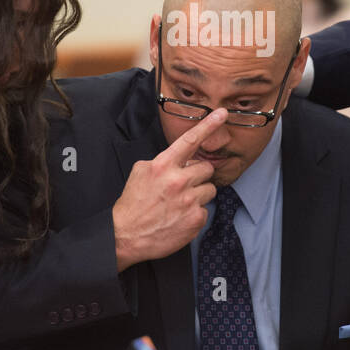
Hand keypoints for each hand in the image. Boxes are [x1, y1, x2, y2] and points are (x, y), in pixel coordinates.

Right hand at [112, 107, 227, 270]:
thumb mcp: (141, 172)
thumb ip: (163, 161)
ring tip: (180, 204)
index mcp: (163, 165)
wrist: (126, 235)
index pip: (190, 140)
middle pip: (206, 168)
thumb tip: (180, 159)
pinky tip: (179, 218)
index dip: (208, 125)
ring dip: (198, 195)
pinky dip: (195, 214)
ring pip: (210, 190)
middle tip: (183, 186)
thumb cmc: (133, 203)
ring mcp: (189, 201)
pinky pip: (206, 210)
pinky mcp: (195, 219)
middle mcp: (178, 181)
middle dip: (198, 176)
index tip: (222, 113)